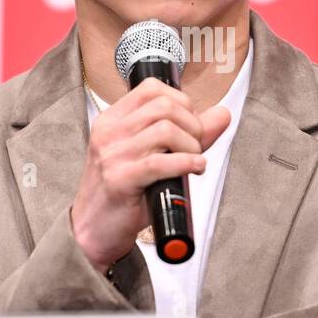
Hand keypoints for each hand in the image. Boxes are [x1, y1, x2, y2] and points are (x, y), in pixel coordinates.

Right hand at [70, 77, 231, 272]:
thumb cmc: (125, 192)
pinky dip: (187, 163)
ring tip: (194, 161)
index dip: (182, 102)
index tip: (191, 124)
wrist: (94, 229)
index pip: (151, 88)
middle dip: (192, 124)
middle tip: (196, 146)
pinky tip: (195, 169)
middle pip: (164, 106)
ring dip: (191, 145)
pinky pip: (161, 162)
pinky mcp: (120, 179)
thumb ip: (187, 133)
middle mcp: (109, 132)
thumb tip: (222, 114)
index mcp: (112, 120)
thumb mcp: (151, 156)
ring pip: (165, 130)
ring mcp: (112, 155)